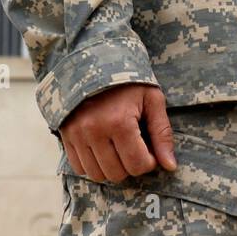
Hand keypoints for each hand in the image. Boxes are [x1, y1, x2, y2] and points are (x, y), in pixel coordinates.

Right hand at [59, 83, 177, 181]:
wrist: (96, 61)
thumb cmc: (129, 81)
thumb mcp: (152, 99)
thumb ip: (162, 133)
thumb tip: (170, 166)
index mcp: (119, 121)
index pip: (137, 165)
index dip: (149, 162)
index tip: (149, 150)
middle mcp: (95, 130)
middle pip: (117, 173)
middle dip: (130, 165)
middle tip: (134, 148)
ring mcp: (77, 133)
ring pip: (97, 174)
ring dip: (111, 168)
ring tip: (118, 149)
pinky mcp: (66, 135)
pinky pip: (79, 167)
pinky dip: (92, 165)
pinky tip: (102, 150)